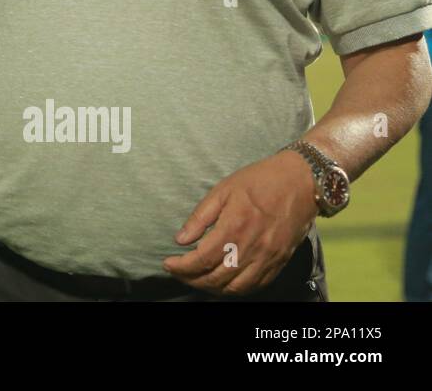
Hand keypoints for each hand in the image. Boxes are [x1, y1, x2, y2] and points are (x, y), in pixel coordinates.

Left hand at [163, 150, 317, 295]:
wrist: (301, 181)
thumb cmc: (259, 180)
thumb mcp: (222, 190)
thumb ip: (200, 217)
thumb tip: (180, 240)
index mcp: (234, 227)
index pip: (202, 259)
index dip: (181, 267)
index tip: (168, 264)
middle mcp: (252, 248)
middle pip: (216, 278)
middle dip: (192, 280)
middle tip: (179, 273)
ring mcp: (268, 258)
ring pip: (236, 288)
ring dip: (213, 288)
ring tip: (197, 279)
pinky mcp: (280, 262)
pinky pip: (256, 285)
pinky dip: (236, 288)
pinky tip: (224, 281)